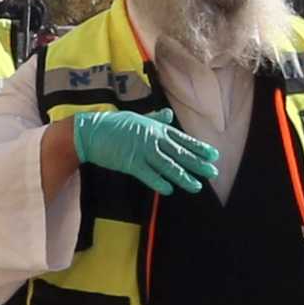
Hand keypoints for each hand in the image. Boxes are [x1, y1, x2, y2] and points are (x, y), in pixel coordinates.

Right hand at [70, 108, 219, 195]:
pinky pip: (149, 175)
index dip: (199, 148)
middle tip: (212, 172)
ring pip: (169, 166)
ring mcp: (143, 151)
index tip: (213, 155)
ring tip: (196, 186)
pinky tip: (169, 189)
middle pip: (180, 153)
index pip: (183, 139)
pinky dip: (159, 183)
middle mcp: (153, 139)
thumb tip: (168, 114)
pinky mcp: (131, 163)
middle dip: (198, 164)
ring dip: (184, 177)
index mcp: (156, 128)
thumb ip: (154, 118)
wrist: (90, 131)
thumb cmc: (112, 124)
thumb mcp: (136, 117)